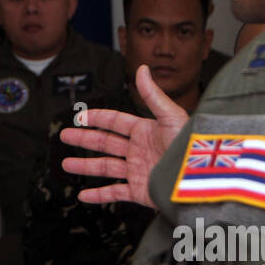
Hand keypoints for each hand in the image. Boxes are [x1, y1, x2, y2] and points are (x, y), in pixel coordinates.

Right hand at [59, 65, 189, 207]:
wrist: (199, 180)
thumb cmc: (190, 146)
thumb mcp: (171, 117)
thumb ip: (152, 94)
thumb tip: (142, 68)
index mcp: (145, 131)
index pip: (115, 121)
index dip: (97, 118)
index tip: (79, 117)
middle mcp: (139, 150)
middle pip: (105, 143)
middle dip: (84, 139)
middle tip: (65, 136)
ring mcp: (138, 171)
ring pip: (106, 167)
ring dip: (86, 166)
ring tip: (66, 164)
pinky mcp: (140, 191)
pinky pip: (115, 193)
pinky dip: (98, 195)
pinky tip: (83, 195)